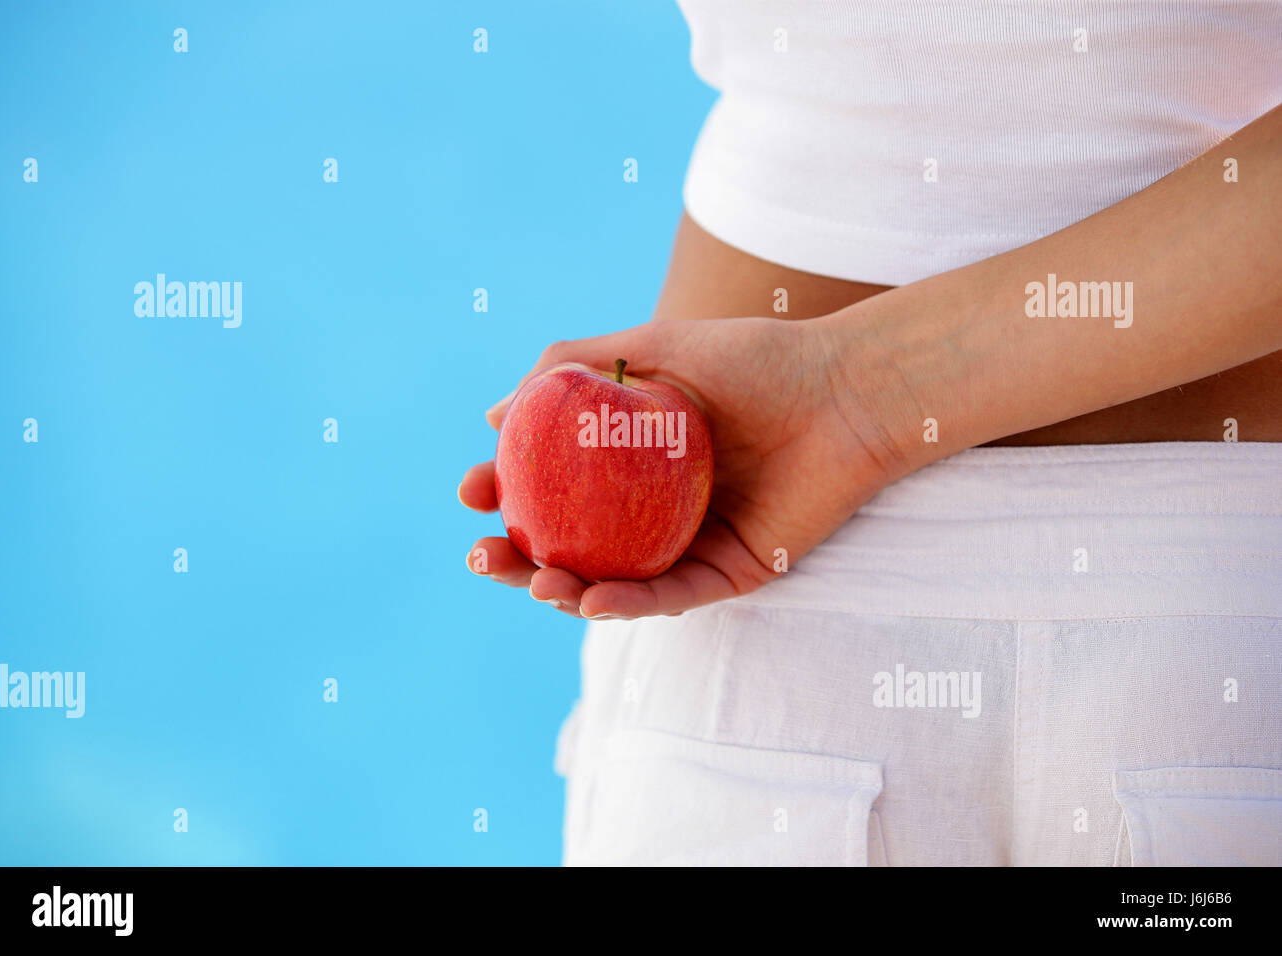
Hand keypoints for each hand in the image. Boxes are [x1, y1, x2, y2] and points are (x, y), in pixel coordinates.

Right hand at [459, 315, 915, 618]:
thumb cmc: (756, 360)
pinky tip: (590, 598)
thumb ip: (571, 365)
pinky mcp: (728, 573)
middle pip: (568, 544)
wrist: (846, 391)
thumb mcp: (652, 347)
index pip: (549, 486)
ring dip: (561, 590)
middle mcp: (648, 507)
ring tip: (535, 581)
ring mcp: (685, 543)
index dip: (501, 494)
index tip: (468, 491)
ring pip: (609, 582)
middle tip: (483, 555)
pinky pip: (669, 596)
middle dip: (516, 560)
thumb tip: (494, 414)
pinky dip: (627, 603)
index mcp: (626, 460)